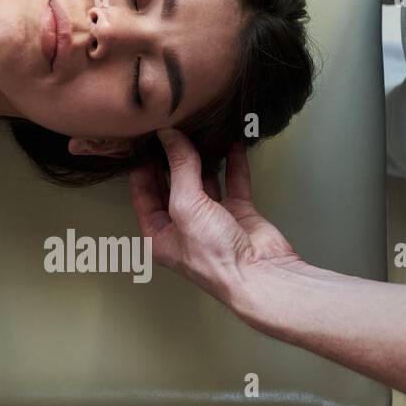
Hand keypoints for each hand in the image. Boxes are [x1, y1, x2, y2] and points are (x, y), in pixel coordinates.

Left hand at [128, 128, 300, 306]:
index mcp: (158, 233)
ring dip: (201, 158)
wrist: (263, 275)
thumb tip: (169, 135)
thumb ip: (179, 168)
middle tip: (167, 131)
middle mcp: (182, 227)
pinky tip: (231, 143)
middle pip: (171, 185)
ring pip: (203, 181)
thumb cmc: (214, 253)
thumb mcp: (186, 205)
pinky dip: (233, 164)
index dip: (141, 168)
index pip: (142, 194)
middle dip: (170, 159)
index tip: (142, 141)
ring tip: (196, 131)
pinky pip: (233, 182)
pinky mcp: (239, 214)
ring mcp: (212, 220)